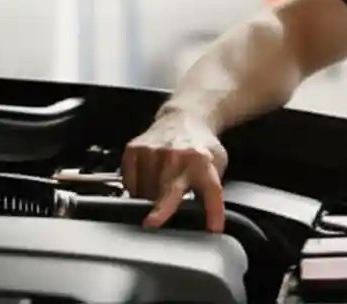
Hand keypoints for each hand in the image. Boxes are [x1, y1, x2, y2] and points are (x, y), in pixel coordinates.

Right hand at [122, 109, 228, 230]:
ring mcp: (154, 152)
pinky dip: (135, 189)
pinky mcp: (135, 149)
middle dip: (161, 208)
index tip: (213, 230)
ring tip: (159, 191)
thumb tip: (208, 222)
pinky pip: (129, 182)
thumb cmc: (201, 148)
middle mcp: (178, 156)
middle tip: (152, 224)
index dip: (213, 212)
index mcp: (204, 162)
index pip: (211, 191)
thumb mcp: (217, 165)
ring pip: (145, 191)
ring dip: (150, 201)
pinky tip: (145, 182)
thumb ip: (211, 190)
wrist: (185, 117)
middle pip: (168, 189)